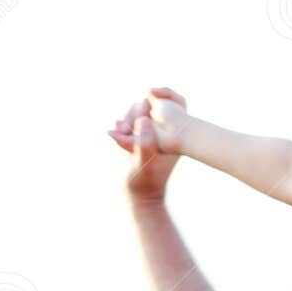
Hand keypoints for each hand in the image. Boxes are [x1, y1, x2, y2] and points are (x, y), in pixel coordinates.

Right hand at [109, 91, 185, 206]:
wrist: (139, 196)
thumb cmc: (144, 182)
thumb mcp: (143, 161)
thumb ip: (145, 141)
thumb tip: (144, 120)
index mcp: (174, 134)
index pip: (175, 103)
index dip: (164, 93)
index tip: (148, 95)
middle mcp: (167, 133)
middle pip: (153, 106)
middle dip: (136, 112)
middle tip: (124, 127)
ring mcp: (154, 135)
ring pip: (140, 113)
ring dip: (127, 119)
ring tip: (119, 130)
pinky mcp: (141, 139)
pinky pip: (133, 122)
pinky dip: (123, 124)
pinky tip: (116, 131)